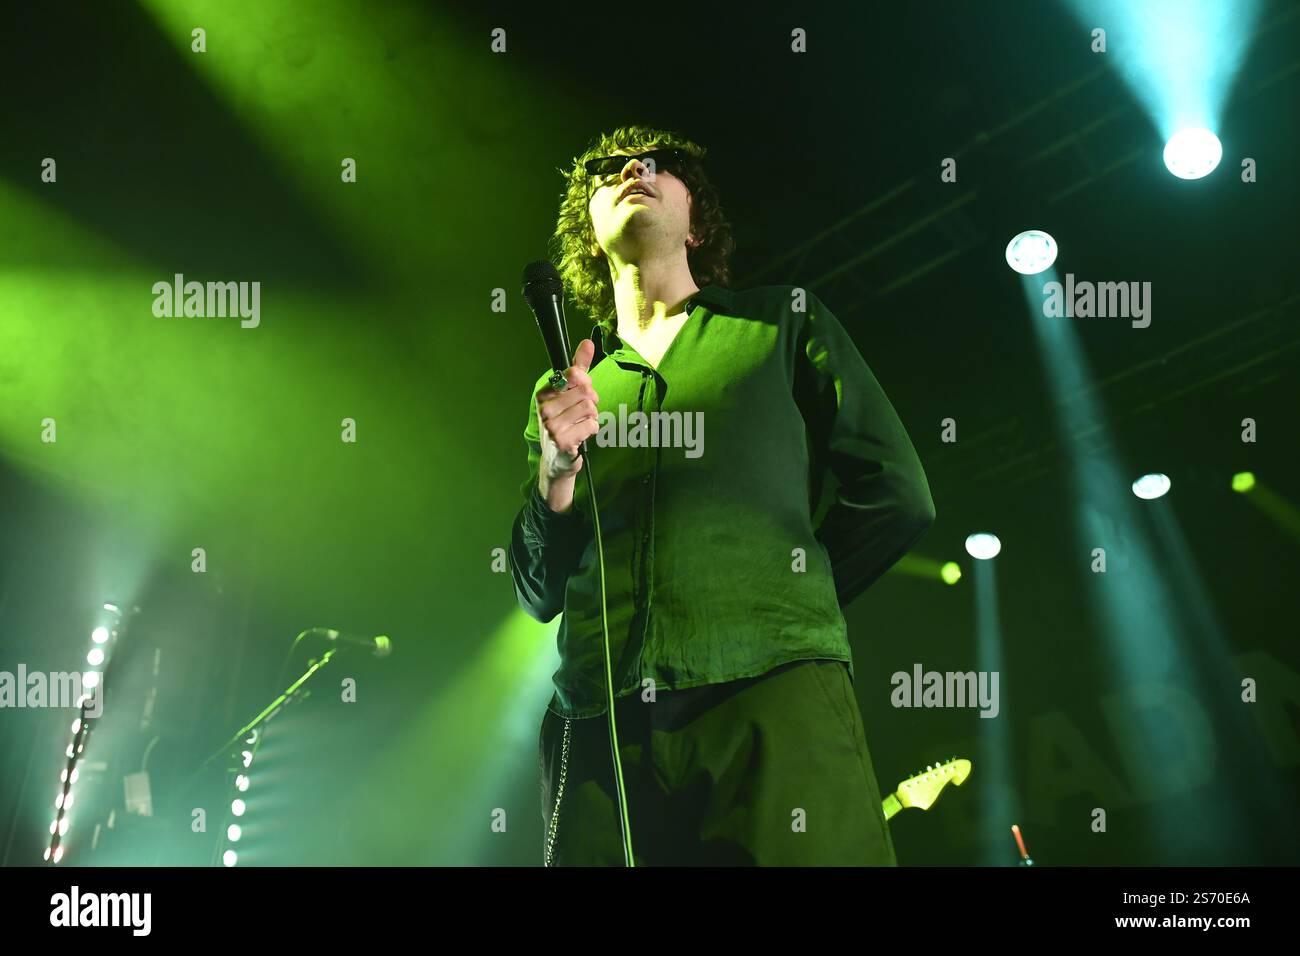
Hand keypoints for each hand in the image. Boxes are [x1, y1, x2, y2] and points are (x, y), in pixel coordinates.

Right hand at [537, 339, 599, 482]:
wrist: (557, 457)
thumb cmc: (566, 421)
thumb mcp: (570, 392)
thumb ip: (579, 367)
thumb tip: (588, 343)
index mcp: (543, 393)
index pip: (574, 373)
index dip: (586, 382)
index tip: (582, 391)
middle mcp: (544, 408)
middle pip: (586, 391)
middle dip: (592, 402)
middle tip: (584, 412)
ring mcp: (552, 425)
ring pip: (590, 408)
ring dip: (592, 416)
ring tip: (581, 423)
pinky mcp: (562, 441)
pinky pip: (592, 425)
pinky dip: (592, 429)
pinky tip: (582, 435)